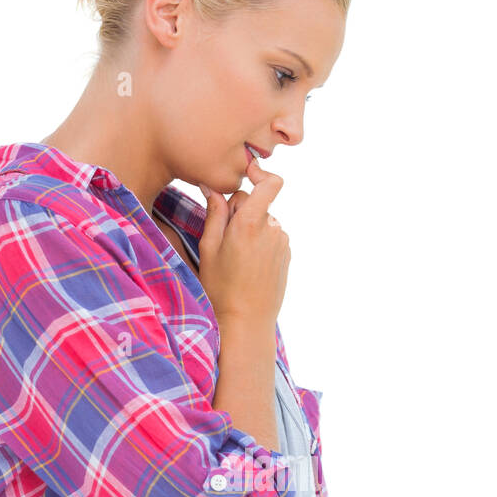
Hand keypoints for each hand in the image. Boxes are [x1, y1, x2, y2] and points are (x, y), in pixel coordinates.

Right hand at [196, 154, 289, 328]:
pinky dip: (260, 244)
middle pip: (257, 204)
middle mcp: (272, 229)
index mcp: (250, 224)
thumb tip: (212, 187)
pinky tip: (249, 266)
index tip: (248, 175)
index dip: (260, 175)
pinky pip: (271, 238)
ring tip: (237, 259)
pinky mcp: (287, 255)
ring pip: (263, 222)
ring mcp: (282, 243)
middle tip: (224, 239)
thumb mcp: (209, 248)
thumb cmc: (221, 288)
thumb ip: (215, 214)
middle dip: (241, 212)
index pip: (271, 183)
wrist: (247, 322)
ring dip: (250, 230)